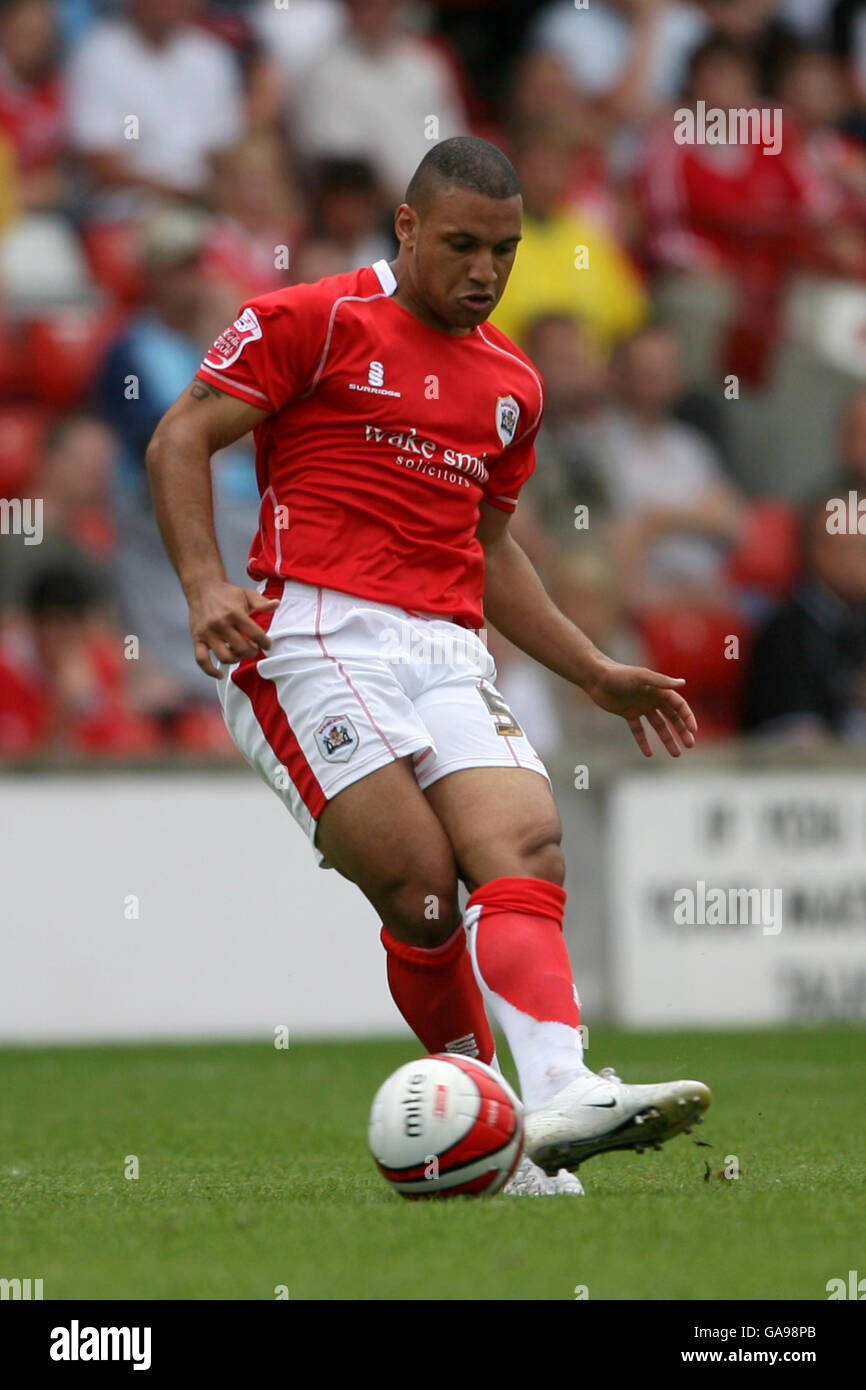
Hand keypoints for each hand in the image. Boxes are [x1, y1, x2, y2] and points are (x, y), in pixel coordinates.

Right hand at [187, 579, 279, 677]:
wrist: (202, 588)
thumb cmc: (227, 594)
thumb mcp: (246, 594)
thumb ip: (261, 602)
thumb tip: (277, 604)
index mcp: (234, 613)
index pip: (255, 634)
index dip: (265, 642)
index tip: (268, 644)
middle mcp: (220, 624)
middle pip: (241, 648)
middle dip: (252, 652)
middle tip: (254, 649)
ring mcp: (208, 633)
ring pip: (224, 656)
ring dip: (236, 659)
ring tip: (240, 654)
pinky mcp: (197, 639)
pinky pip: (201, 660)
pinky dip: (211, 671)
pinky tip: (221, 674)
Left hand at [582, 657, 696, 755]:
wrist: (596, 678)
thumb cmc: (619, 675)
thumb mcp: (641, 677)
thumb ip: (661, 682)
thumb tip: (683, 683)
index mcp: (659, 690)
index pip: (679, 706)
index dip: (687, 717)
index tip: (693, 731)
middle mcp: (652, 699)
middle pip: (672, 718)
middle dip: (682, 731)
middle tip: (690, 745)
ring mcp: (641, 707)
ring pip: (658, 726)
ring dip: (667, 739)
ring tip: (676, 754)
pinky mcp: (628, 714)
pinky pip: (638, 730)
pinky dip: (643, 741)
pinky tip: (649, 753)